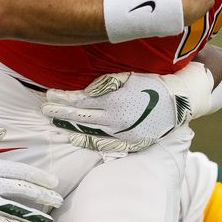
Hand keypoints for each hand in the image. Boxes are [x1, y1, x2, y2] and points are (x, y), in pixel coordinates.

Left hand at [43, 71, 185, 153]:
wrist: (176, 102)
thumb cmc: (151, 84)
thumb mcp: (127, 77)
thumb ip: (105, 84)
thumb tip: (85, 92)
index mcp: (113, 102)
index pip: (79, 102)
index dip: (62, 99)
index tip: (49, 95)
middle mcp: (114, 120)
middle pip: (79, 118)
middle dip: (60, 113)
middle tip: (44, 109)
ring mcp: (120, 134)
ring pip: (87, 132)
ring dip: (68, 127)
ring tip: (54, 123)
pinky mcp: (128, 143)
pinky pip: (102, 144)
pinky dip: (85, 142)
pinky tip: (73, 139)